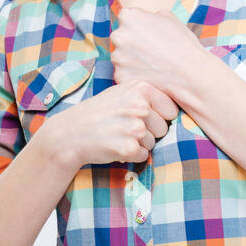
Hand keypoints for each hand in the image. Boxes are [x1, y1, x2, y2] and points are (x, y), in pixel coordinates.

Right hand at [47, 81, 178, 165]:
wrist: (70, 133)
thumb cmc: (98, 112)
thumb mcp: (121, 92)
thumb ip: (146, 95)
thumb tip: (175, 106)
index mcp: (141, 89)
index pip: (171, 110)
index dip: (158, 116)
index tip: (141, 117)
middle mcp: (140, 107)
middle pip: (163, 128)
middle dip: (148, 131)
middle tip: (124, 127)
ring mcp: (135, 128)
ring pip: (153, 143)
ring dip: (138, 143)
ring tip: (117, 135)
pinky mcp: (129, 148)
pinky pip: (143, 155)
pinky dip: (132, 155)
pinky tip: (115, 145)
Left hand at [111, 6, 203, 100]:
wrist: (190, 71)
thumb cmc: (182, 43)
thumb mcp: (168, 17)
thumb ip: (149, 16)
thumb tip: (143, 20)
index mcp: (128, 16)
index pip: (127, 18)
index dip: (140, 26)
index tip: (150, 34)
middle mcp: (118, 35)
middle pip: (121, 38)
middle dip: (132, 43)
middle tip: (152, 50)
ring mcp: (117, 57)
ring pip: (121, 57)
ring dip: (131, 59)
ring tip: (152, 63)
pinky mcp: (120, 76)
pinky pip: (124, 74)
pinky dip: (134, 75)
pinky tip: (150, 74)